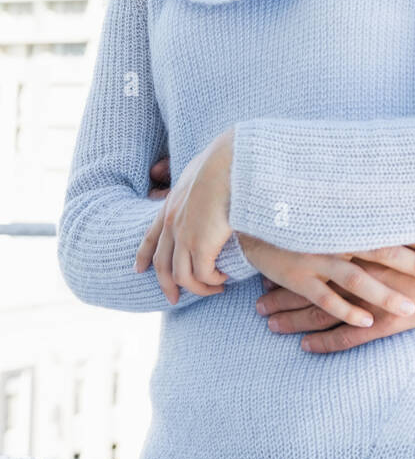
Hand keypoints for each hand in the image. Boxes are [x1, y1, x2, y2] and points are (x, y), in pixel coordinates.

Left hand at [134, 129, 234, 303]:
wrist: (233, 159)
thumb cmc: (226, 159)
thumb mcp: (203, 170)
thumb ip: (198, 183)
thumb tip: (209, 184)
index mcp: (172, 204)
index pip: (151, 235)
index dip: (143, 255)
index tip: (138, 270)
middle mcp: (173, 222)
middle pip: (162, 264)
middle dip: (167, 285)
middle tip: (173, 299)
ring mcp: (186, 234)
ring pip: (182, 276)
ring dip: (198, 287)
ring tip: (215, 288)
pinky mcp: (202, 244)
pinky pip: (203, 275)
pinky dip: (212, 281)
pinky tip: (224, 277)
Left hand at [256, 227, 414, 351]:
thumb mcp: (392, 224)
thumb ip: (364, 227)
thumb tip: (339, 222)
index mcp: (355, 249)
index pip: (312, 261)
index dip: (287, 269)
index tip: (265, 274)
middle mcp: (356, 272)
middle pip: (310, 287)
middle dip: (281, 298)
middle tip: (257, 306)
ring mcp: (370, 299)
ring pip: (322, 312)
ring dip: (294, 320)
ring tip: (270, 326)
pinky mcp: (386, 321)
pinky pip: (349, 336)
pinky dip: (326, 342)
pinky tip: (306, 346)